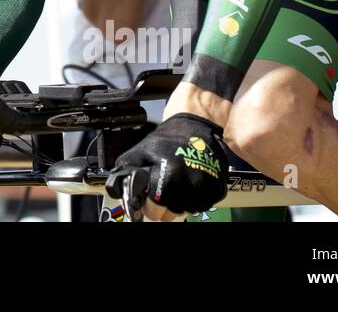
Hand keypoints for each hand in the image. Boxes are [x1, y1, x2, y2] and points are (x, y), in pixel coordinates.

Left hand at [112, 113, 228, 220]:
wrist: (196, 125)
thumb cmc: (168, 138)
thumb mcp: (141, 150)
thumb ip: (127, 171)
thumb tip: (119, 190)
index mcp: (169, 175)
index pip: (155, 209)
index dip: (149, 205)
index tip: (149, 199)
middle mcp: (190, 184)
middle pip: (171, 213)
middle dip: (164, 205)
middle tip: (163, 190)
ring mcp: (206, 187)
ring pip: (187, 211)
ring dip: (180, 202)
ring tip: (177, 184)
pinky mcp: (218, 189)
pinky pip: (202, 205)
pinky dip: (195, 199)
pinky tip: (190, 183)